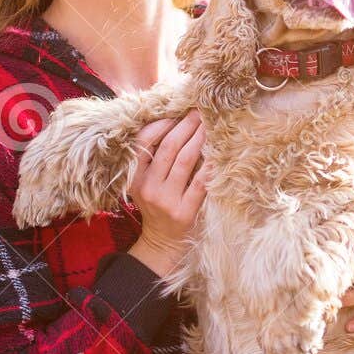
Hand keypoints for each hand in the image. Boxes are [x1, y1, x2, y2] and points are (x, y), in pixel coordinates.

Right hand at [126, 110, 207, 276]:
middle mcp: (148, 187)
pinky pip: (200, 182)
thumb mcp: (144, 184)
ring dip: (199, 139)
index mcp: (135, 177)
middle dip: (186, 126)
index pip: (144, 142)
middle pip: (168, 147)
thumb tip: (172, 124)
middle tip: (198, 112)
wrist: (162, 242)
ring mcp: (166, 200)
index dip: (161, 124)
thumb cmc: (156, 206)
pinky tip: (218, 152)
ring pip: (185, 160)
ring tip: (209, 125)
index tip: (176, 114)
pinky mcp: (185, 211)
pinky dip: (210, 164)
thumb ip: (151, 160)